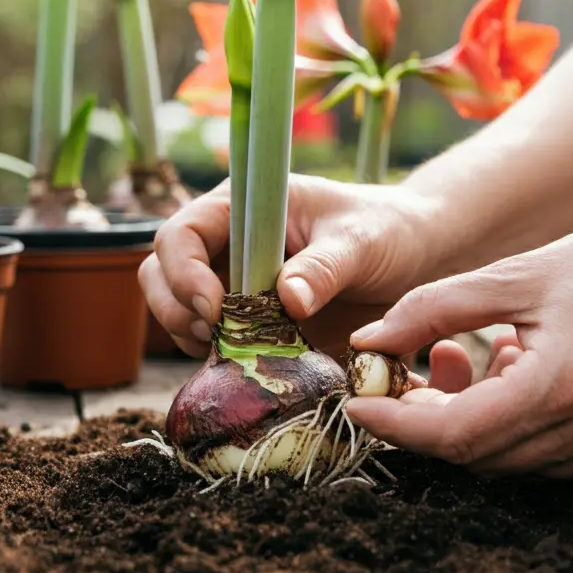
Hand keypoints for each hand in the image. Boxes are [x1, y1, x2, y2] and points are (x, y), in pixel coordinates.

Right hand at [138, 175, 441, 356]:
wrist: (412, 257)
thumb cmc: (386, 230)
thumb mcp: (362, 241)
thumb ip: (325, 266)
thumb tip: (288, 300)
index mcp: (241, 207)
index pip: (180, 233)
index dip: (184, 272)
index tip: (216, 308)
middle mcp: (224, 242)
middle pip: (160, 273)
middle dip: (177, 309)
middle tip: (219, 337)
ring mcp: (230, 281)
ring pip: (175, 310)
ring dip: (193, 337)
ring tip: (241, 352)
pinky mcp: (245, 318)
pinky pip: (209, 340)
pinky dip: (218, 357)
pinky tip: (253, 364)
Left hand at [346, 208, 572, 477]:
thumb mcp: (513, 276)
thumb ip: (432, 308)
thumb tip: (368, 341)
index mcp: (562, 386)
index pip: (456, 435)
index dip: (396, 426)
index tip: (357, 407)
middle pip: (477, 456)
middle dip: (423, 423)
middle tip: (399, 379)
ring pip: (507, 461)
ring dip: (465, 422)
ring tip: (463, 359)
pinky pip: (544, 457)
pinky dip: (506, 425)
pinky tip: (509, 371)